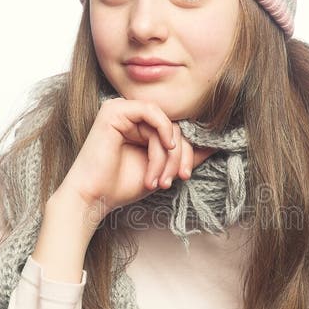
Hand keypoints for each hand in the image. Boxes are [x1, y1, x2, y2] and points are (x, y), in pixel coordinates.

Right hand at [60, 98, 216, 216]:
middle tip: (173, 179)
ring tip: (158, 179)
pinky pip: (152, 112)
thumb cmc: (122, 186)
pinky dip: (163, 131)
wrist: (94, 198)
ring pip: (165, 125)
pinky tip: (163, 148)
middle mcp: (131, 115)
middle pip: (173, 128)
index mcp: (140, 127)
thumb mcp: (163, 170)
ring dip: (166, 155)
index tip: (185, 176)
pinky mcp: (115, 111)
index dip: (186, 153)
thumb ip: (185, 156)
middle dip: (179, 156)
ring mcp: (121, 110)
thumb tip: (214, 145)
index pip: (175, 132)